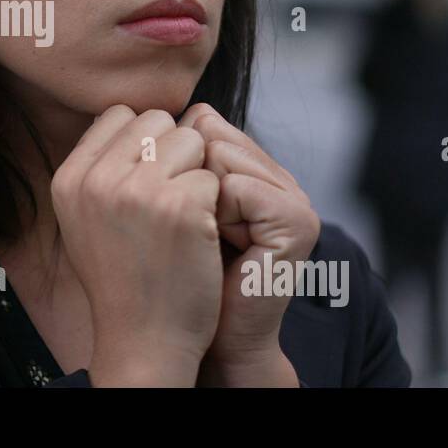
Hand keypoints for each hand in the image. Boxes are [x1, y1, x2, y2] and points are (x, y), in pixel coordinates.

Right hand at [51, 104, 224, 385]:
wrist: (143, 339)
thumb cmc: (123, 278)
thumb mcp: (86, 219)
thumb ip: (99, 169)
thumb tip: (126, 116)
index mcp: (69, 179)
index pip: (119, 114)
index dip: (145, 140)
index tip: (152, 178)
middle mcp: (96, 179)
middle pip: (156, 120)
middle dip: (174, 153)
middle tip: (172, 201)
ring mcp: (137, 190)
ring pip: (189, 141)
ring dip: (196, 174)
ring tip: (183, 218)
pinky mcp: (179, 206)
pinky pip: (212, 176)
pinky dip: (215, 205)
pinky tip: (198, 236)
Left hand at [178, 104, 319, 386]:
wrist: (207, 336)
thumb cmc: (179, 273)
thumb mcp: (169, 204)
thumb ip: (169, 159)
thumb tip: (149, 112)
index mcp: (252, 168)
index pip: (203, 121)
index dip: (173, 163)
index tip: (173, 210)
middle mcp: (278, 176)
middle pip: (210, 132)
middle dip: (183, 179)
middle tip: (191, 228)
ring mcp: (294, 195)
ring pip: (220, 155)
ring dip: (197, 198)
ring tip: (208, 238)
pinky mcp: (297, 220)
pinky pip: (236, 187)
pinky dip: (217, 216)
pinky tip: (225, 245)